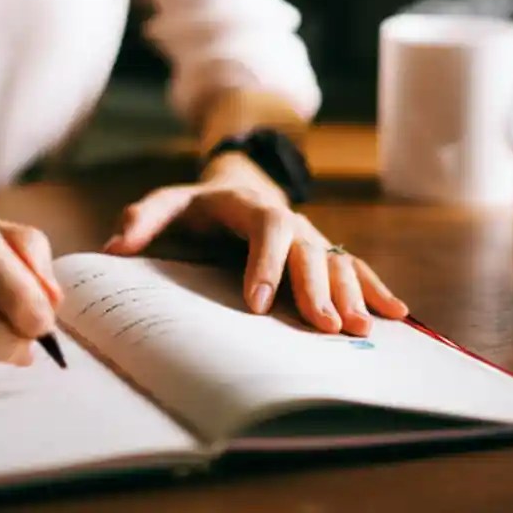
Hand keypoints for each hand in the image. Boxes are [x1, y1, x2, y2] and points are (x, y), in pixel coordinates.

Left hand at [102, 156, 406, 335]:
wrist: (238, 184)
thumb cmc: (199, 204)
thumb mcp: (169, 202)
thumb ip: (143, 219)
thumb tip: (114, 247)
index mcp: (251, 205)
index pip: (265, 229)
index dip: (265, 263)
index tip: (259, 302)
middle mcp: (287, 219)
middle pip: (308, 249)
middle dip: (317, 287)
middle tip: (323, 325)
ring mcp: (309, 235)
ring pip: (337, 260)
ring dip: (352, 293)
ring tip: (362, 327)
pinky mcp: (323, 252)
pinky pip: (354, 268)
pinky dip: (375, 287)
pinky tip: (398, 313)